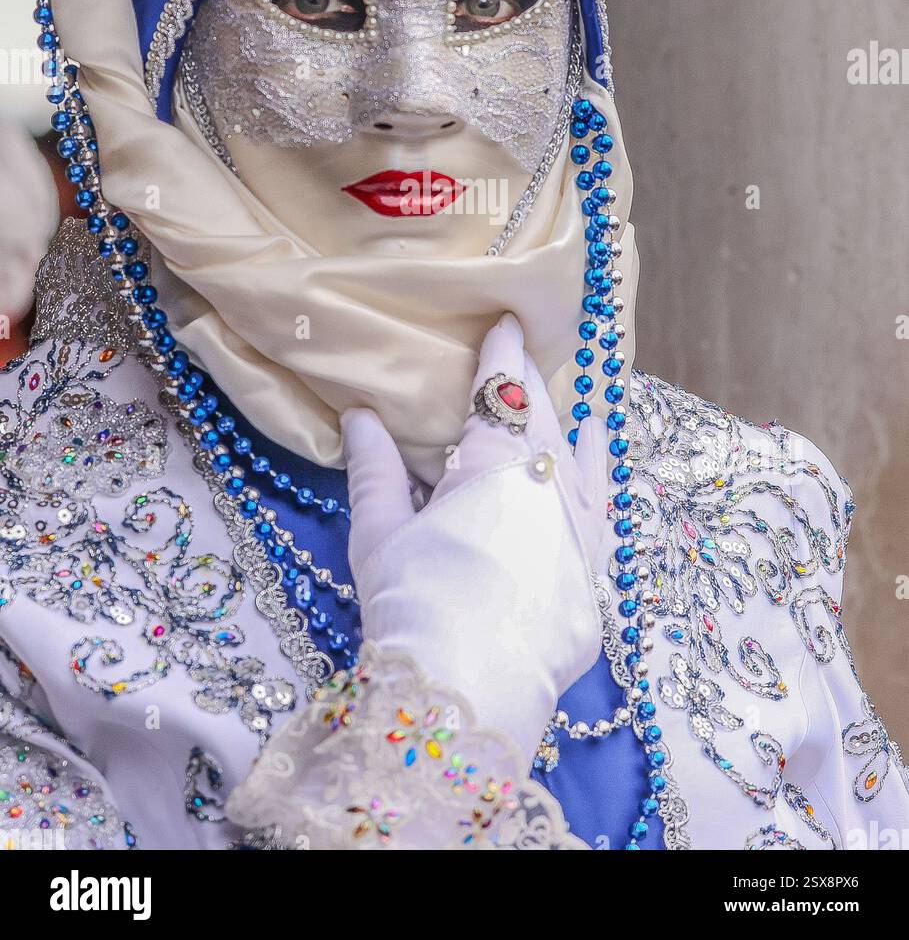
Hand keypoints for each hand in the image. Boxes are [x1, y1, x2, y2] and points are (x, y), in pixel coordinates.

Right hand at [341, 313, 608, 766]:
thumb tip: (361, 416)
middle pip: (539, 421)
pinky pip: (604, 504)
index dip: (499, 356)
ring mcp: (578, 528)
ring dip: (568, 426)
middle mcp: (546, 485)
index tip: (505, 322)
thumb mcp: (381, 534)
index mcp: (492, 466)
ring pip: (575, 458)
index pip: (497, 395)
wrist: (468, 686)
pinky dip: (601, 471)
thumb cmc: (414, 605)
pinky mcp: (594, 571)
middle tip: (524, 354)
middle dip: (530, 386)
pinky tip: (601, 450)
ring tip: (573, 401)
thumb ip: (375, 470)